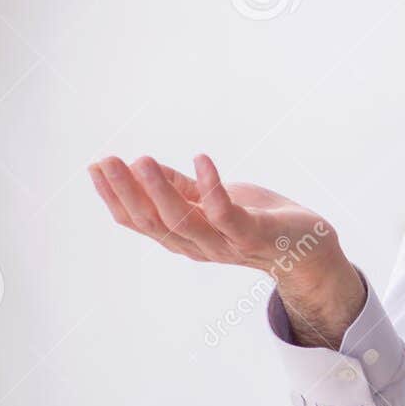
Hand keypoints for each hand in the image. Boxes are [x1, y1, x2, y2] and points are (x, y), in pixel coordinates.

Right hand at [88, 153, 365, 347]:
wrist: (309, 247)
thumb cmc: (258, 219)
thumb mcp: (213, 199)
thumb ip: (181, 188)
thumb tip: (143, 168)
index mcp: (184, 236)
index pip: (139, 221)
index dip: (114, 197)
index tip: (95, 166)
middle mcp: (199, 245)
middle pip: (153, 223)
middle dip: (126, 192)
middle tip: (107, 161)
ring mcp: (226, 243)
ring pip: (183, 222)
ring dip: (160, 191)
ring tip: (142, 160)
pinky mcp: (255, 235)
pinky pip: (227, 214)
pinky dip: (212, 188)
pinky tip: (201, 159)